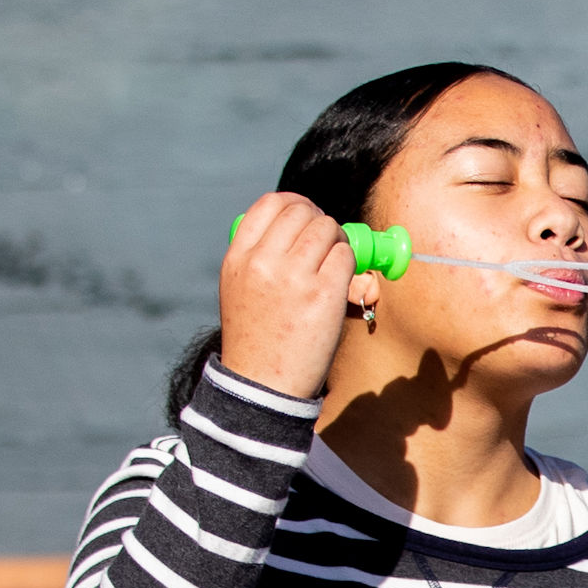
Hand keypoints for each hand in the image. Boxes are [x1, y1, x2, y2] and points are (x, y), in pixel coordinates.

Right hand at [217, 189, 358, 400]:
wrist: (263, 384)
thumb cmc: (257, 337)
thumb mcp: (238, 287)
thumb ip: (258, 254)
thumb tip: (296, 224)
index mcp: (238, 258)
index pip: (269, 204)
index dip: (294, 203)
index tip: (306, 215)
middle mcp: (263, 263)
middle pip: (302, 212)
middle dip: (319, 220)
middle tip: (326, 239)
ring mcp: (293, 278)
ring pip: (327, 228)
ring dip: (337, 239)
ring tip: (334, 260)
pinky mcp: (323, 295)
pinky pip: (346, 256)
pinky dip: (349, 261)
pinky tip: (341, 279)